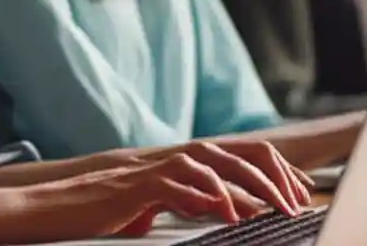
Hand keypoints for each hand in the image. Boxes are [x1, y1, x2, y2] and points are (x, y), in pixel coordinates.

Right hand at [26, 146, 309, 239]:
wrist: (63, 206)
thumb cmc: (112, 209)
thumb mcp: (166, 205)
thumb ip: (198, 201)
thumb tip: (238, 210)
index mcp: (189, 161)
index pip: (246, 156)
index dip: (278, 170)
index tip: (303, 193)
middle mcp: (180, 157)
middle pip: (240, 155)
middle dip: (274, 178)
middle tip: (296, 206)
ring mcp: (160, 168)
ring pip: (216, 165)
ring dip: (248, 188)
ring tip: (271, 211)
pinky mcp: (140, 185)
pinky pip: (179, 185)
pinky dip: (205, 197)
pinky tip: (225, 213)